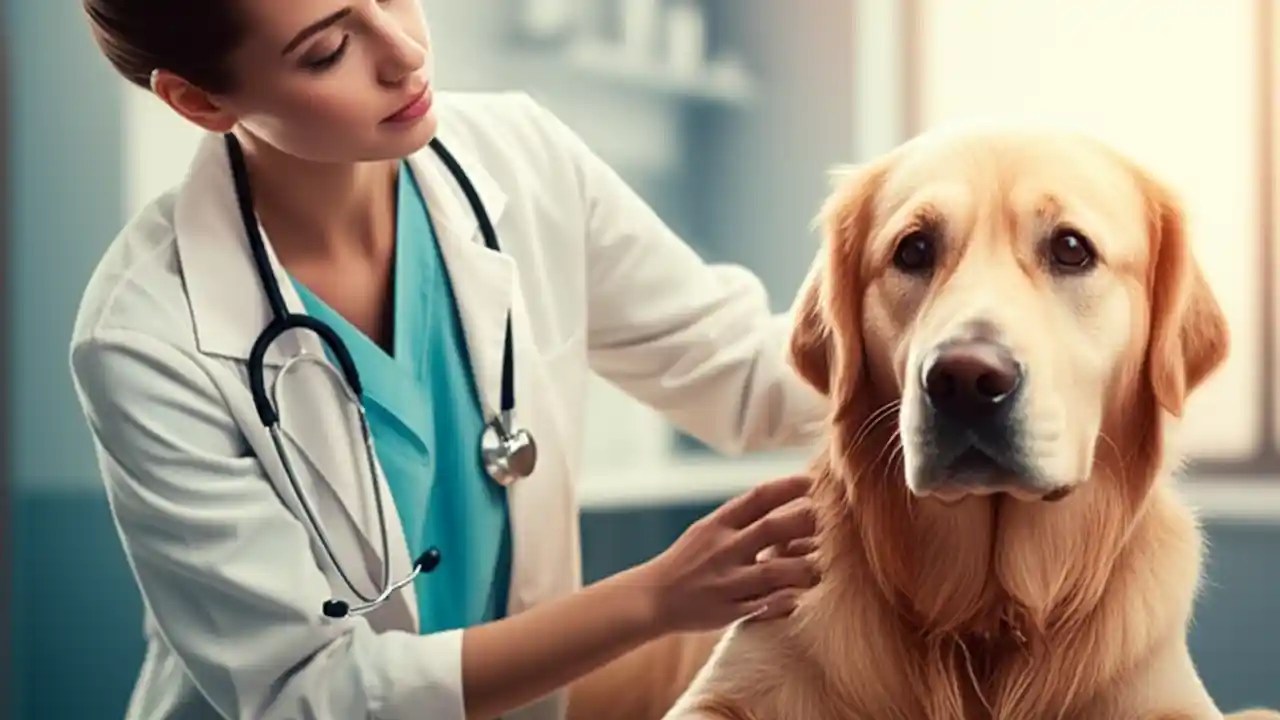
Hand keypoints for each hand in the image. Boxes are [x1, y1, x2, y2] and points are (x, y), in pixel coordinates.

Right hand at [630, 475, 820, 633]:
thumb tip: (783, 503)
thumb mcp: (707, 531)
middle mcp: (723, 549)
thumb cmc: (687, 561)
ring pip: (775, 571)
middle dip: (805, 522)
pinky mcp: (729, 610)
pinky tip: (802, 595)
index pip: (758, 497)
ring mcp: (726, 581)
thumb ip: (741, 520)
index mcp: (717, 525)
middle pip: (771, 528)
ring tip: (822, 565)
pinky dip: (787, 600)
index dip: (788, 487)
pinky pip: (766, 605)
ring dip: (804, 567)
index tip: (813, 482)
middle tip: (829, 521)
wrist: (653, 597)